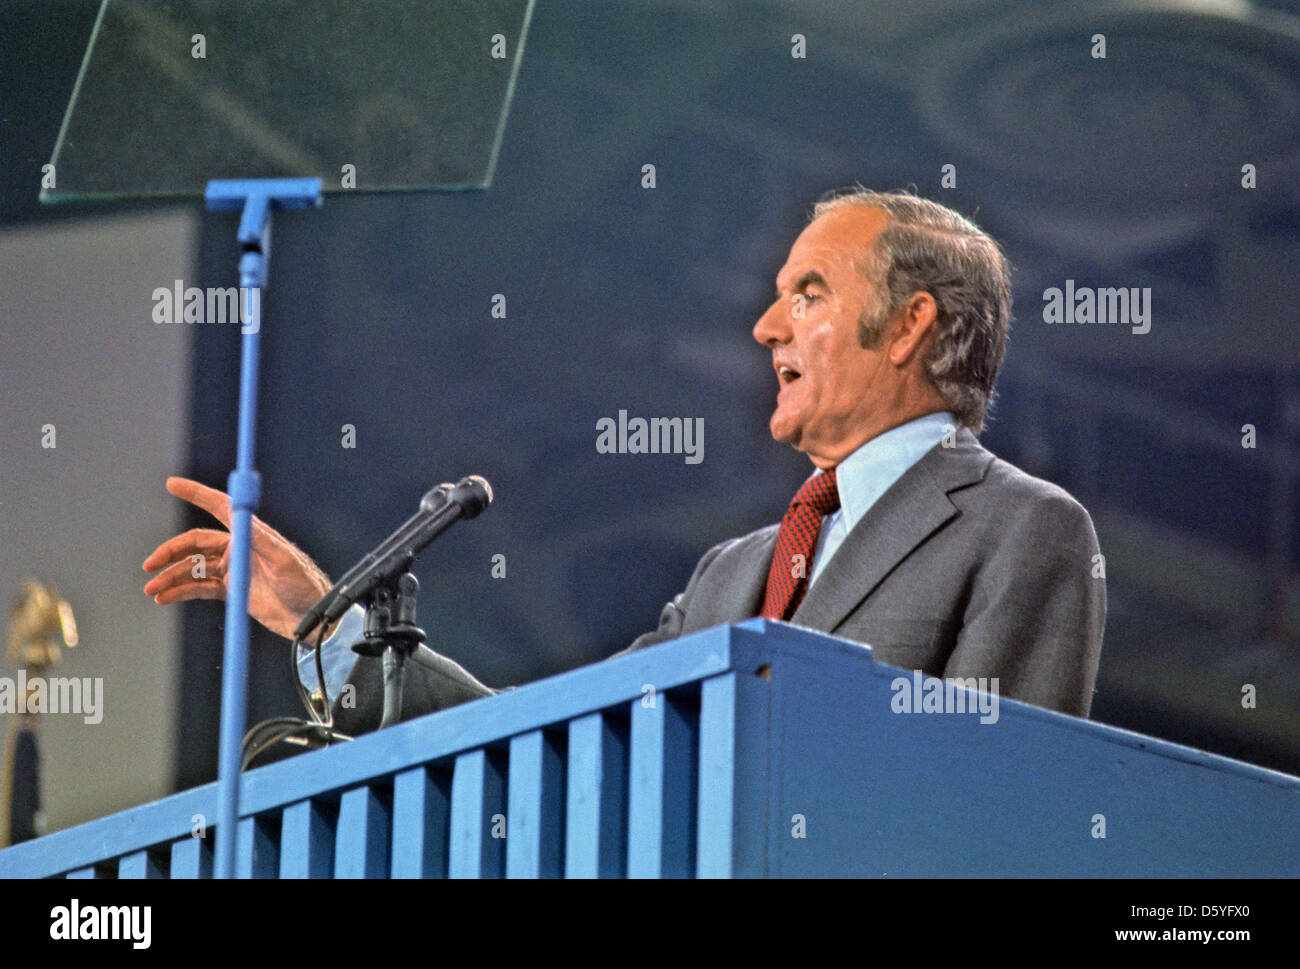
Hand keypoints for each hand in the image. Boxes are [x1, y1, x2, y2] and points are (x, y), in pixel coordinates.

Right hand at [143, 477, 332, 641]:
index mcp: (252, 535)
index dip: (197, 494)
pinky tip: (165, 598)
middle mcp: (239, 549)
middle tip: (149, 566)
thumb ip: (262, 541)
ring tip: (152, 590)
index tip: (172, 484)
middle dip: (170, 552)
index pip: (220, 507)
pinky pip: (199, 588)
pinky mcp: (232, 591)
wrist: (309, 619)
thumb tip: (242, 517)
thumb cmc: (305, 586)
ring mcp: (234, 570)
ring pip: (193, 568)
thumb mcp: (285, 562)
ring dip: (171, 577)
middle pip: (196, 543)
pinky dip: (181, 591)